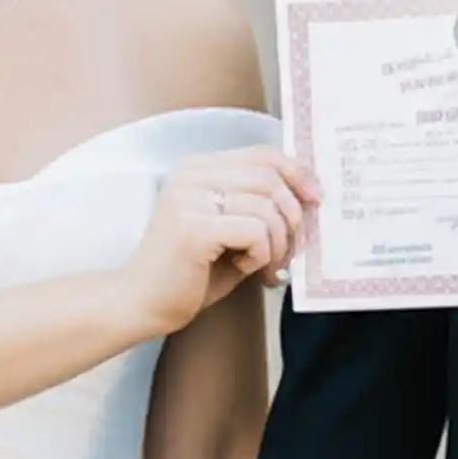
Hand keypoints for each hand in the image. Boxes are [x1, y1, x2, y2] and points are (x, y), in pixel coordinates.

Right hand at [124, 146, 319, 334]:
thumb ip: (257, 206)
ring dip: (279, 243)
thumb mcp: (228, 228)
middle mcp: (191, 176)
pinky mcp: (193, 229)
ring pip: (266, 207)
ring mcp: (189, 200)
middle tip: (292, 249)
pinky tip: (247, 269)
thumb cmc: (189, 272)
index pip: (262, 154)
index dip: (297, 172)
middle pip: (269, 178)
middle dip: (292, 216)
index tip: (316, 197)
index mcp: (198, 169)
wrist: (141, 304)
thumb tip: (309, 196)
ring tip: (268, 266)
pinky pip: (255, 232)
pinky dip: (263, 255)